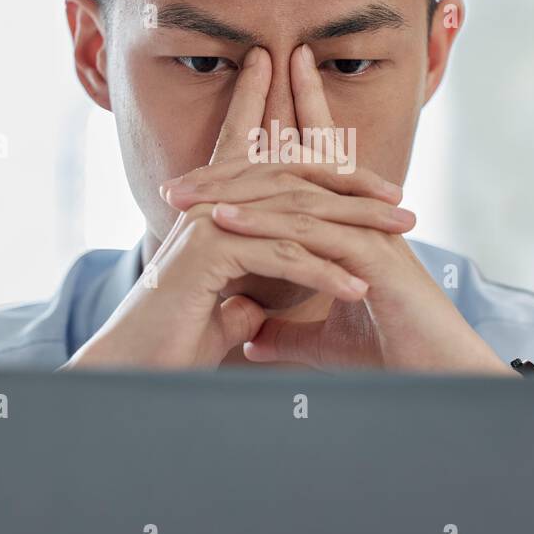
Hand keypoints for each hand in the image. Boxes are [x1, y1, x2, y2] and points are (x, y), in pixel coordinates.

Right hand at [60, 46, 399, 371]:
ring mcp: (208, 223)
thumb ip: (239, 298)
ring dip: (354, 225)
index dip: (323, 163)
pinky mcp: (208, 253)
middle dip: (354, 188)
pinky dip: (324, 272)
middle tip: (401, 201)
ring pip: (296, 212)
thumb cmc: (171, 345)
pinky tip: (358, 288)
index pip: (275, 169)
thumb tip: (256, 306)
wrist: (131, 370)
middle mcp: (212, 205)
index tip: (372, 176)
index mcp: (217, 211)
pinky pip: (281, 255)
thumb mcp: (220, 315)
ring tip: (401, 237)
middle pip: (295, 180)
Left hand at [163, 44, 514, 376]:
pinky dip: (264, 222)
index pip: (298, 182)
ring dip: (233, 193)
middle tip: (173, 185)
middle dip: (229, 171)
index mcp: (347, 227)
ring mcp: (366, 229)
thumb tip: (250, 336)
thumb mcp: (323, 344)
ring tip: (183, 199)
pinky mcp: (371, 251)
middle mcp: (356, 218)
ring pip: (292, 194)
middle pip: (288, 173)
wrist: (439, 374)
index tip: (197, 179)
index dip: (252, 169)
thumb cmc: (393, 354)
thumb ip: (288, 334)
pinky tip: (224, 221)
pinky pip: (309, 227)